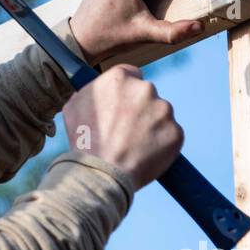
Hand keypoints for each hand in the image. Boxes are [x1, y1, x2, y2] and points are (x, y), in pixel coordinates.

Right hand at [62, 64, 183, 190]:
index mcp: (120, 78)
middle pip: (147, 94)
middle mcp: (145, 89)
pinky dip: (161, 144)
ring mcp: (163, 111)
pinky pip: (170, 135)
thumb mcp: (73, 107)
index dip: (126, 93)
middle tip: (126, 130)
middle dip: (140, 109)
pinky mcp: (176, 132)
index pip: (131, 75)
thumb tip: (95, 91)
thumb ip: (89, 92)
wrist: (102, 174)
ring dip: (152, 126)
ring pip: (160, 114)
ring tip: (133, 146)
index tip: (123, 106)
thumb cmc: (84, 142)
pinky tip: (145, 155)